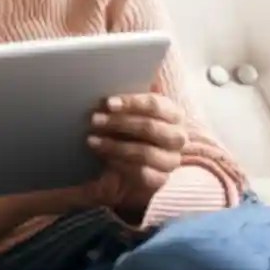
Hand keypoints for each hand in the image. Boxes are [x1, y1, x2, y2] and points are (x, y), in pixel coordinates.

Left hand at [87, 93, 186, 215]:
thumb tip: (109, 91)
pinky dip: (120, 164)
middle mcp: (177, 136)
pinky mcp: (161, 178)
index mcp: (174, 113)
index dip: (131, 102)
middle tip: (94, 120)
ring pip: (144, 152)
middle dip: (119, 123)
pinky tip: (105, 158)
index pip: (155, 104)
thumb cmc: (134, 128)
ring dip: (115, 146)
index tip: (108, 103)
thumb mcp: (134, 112)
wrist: (139, 160)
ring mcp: (171, 159)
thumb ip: (128, 101)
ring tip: (92, 140)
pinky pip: (141, 173)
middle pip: (149, 127)